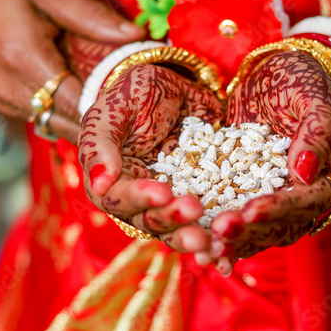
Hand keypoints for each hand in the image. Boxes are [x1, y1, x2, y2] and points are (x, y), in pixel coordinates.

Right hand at [0, 0, 143, 138]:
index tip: (138, 104)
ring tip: (116, 104)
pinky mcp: (1, 102)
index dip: (108, 108)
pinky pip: (43, 117)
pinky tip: (87, 96)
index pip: (76, 103)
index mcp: (22, 57)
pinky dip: (66, 113)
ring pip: (56, 125)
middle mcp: (9, 87)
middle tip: (136, 110)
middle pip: (68, 123)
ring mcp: (2, 99)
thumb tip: (135, 35)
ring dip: (85, 119)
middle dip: (102, 121)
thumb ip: (89, 15)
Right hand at [78, 64, 223, 252]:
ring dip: (194, 234)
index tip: (162, 192)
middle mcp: (139, 200)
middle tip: (194, 210)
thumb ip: (100, 145)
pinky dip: (218, 234)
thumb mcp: (112, 110)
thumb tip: (99, 185)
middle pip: (150, 221)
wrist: (174, 88)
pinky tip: (230, 242)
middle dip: (172, 220)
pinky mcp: (201, 197)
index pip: (119, 199)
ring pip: (178, 228)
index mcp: (111, 182)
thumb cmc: (132, 94)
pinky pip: (208, 219)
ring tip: (213, 237)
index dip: (140, 198)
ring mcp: (171, 202)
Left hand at [205, 51, 330, 272]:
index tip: (250, 211)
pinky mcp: (256, 196)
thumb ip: (317, 130)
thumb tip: (304, 173)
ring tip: (206, 250)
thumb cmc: (301, 77)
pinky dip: (226, 239)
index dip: (280, 207)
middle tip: (217, 230)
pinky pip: (244, 224)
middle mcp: (311, 193)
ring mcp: (282, 197)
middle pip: (286, 224)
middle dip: (251, 231)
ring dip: (237, 243)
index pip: (310, 199)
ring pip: (264, 232)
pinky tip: (203, 252)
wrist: (276, 74)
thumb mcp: (312, 92)